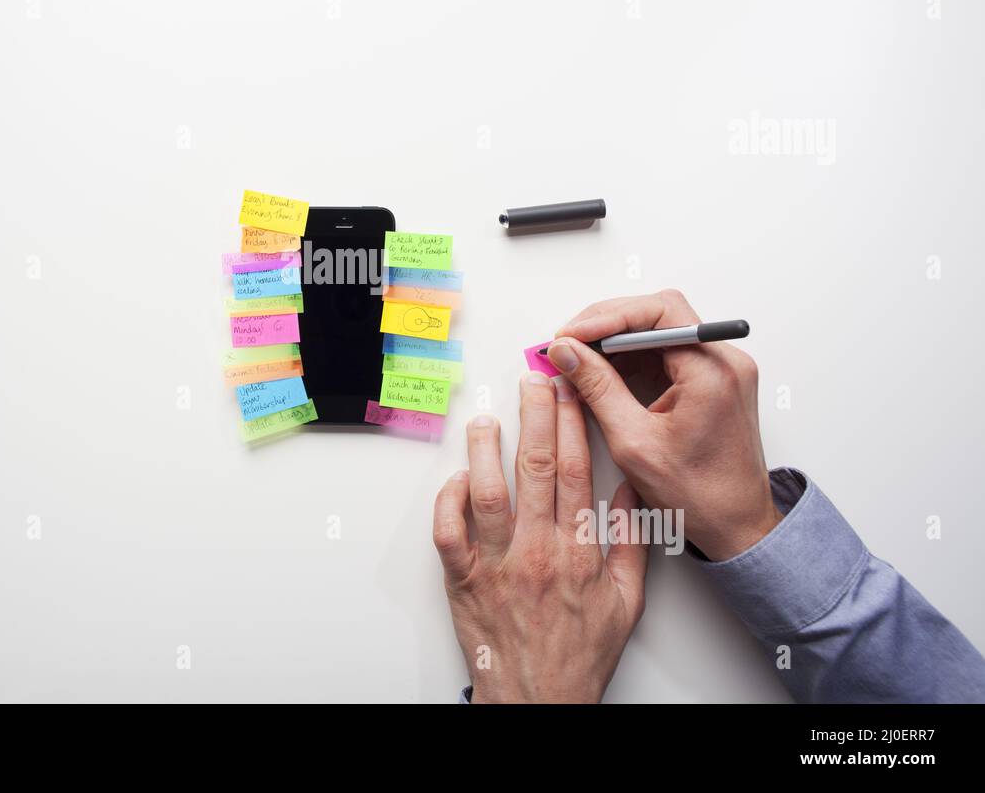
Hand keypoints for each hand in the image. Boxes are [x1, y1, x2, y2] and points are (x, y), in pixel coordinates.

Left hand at [433, 373, 648, 702]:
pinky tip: (457, 477)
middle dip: (535, 416)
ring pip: (488, 493)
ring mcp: (497, 566)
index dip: (572, 424)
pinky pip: (449, 532)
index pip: (578, 471)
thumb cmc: (580, 655)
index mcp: (580, 552)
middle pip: (536, 468)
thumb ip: (631, 544)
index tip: (569, 392)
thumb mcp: (627, 602)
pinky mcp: (462, 581)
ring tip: (487, 418)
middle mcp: (539, 552)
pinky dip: (448, 500)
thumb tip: (628, 493)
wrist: (539, 702)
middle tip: (532, 379)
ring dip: (486, 449)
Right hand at [547, 289, 780, 561]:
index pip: (658, 312)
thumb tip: (566, 351)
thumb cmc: (697, 495)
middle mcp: (725, 362)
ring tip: (579, 360)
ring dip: (617, 342)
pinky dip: (633, 360)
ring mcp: (722, 371)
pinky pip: (668, 354)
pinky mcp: (713, 382)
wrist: (737, 526)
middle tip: (568, 344)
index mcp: (712, 372)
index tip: (571, 335)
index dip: (608, 316)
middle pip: (659, 314)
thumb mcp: (633, 442)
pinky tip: (604, 375)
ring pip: (661, 331)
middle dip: (608, 325)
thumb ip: (596, 388)